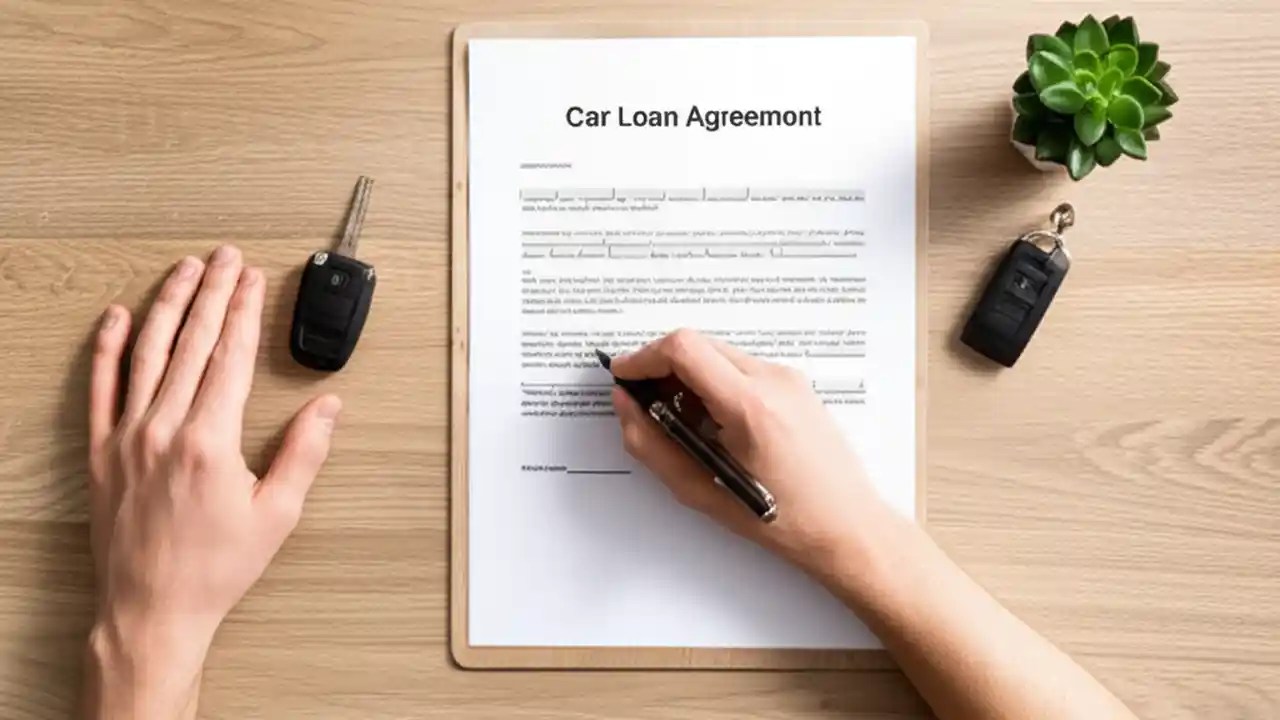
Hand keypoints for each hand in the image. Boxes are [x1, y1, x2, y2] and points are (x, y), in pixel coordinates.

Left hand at [85, 246, 339, 716]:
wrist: (152, 608)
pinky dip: (107, 348)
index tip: (253, 280)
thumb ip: (304, 453)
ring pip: (147, 353)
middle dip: (212, 293)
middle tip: (225, 258)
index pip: (231, 356)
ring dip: (168, 305)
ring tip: (184, 270)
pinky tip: (118, 317)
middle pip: (192, 343)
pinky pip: (100, 388)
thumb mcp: (278, 514)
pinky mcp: (100, 452)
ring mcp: (127, 437)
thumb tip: (329, 406)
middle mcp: (165, 429)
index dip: (245, 311)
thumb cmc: (215, 568)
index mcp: (211, 441)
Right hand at [611, 329, 888, 577]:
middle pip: (698, 345)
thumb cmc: (781, 518)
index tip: (624, 375)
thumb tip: (626, 406)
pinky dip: (715, 383)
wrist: (846, 525)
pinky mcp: (795, 384)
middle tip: (645, 403)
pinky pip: (741, 367)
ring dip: (689, 376)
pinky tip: (713, 422)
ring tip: (683, 422)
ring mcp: (788, 379)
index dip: (643, 357)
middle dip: (662, 367)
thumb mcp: (700, 490)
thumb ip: (651, 444)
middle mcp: (773, 381)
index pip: (684, 349)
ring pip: (718, 354)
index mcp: (750, 406)